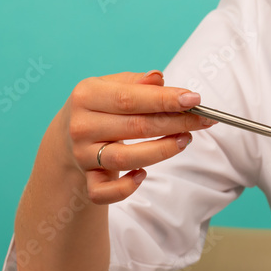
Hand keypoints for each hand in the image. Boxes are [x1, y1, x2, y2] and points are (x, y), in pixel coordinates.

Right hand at [61, 70, 215, 204]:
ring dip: (162, 151)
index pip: (130, 98)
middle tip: (204, 120)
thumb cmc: (101, 107)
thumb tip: (158, 78)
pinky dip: (125, 188)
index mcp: (87, 96)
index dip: (165, 100)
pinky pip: (104, 192)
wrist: (66, 136)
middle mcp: (82, 126)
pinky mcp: (87, 179)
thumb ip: (137, 82)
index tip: (195, 100)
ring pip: (125, 159)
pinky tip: (143, 175)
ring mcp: (82, 155)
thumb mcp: (111, 86)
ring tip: (185, 140)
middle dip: (176, 123)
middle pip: (136, 127)